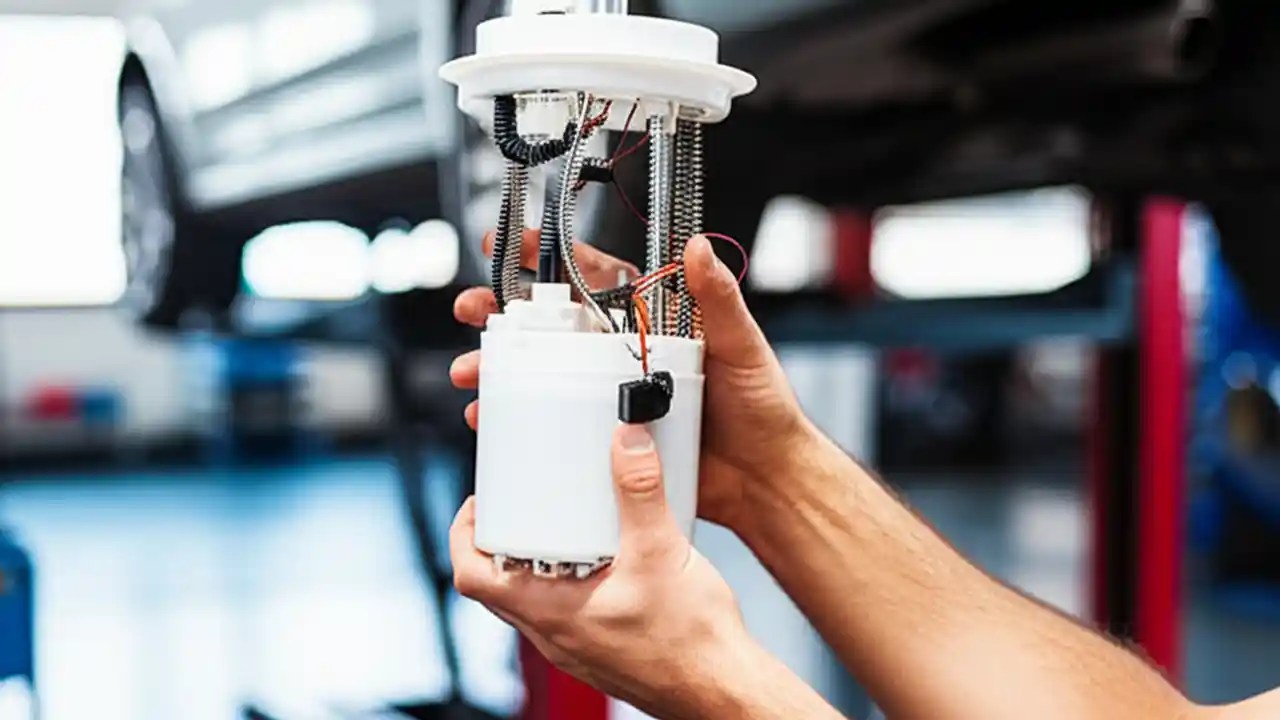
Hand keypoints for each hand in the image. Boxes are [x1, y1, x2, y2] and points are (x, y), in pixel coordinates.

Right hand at [450, 230, 813, 538]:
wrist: (765, 479)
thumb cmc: (761, 408)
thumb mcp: (740, 345)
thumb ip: (718, 299)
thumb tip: (699, 248)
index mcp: (653, 322)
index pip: (594, 277)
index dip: (549, 257)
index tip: (510, 243)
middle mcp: (627, 354)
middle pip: (553, 323)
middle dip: (504, 313)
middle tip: (471, 310)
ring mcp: (614, 395)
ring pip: (544, 371)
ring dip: (501, 368)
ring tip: (471, 374)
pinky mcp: (609, 436)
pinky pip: (556, 422)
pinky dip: (519, 418)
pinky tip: (491, 420)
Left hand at [450, 424, 758, 717]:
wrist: (724, 688)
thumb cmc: (693, 641)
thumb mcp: (662, 551)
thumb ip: (641, 491)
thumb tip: (627, 439)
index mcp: (552, 614)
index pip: (472, 577)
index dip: (463, 535)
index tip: (480, 501)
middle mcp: (556, 636)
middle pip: (496, 586)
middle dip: (499, 541)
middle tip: (516, 503)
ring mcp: (576, 647)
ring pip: (531, 600)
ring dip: (532, 561)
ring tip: (557, 522)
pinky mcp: (601, 649)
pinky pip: (565, 611)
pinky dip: (566, 580)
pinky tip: (602, 557)